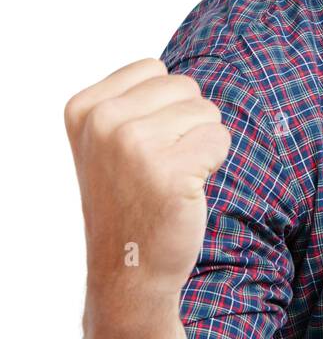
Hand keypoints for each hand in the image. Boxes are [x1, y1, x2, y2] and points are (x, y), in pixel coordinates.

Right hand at [64, 58, 231, 307]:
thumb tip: (172, 72)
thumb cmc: (128, 200)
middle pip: (184, 86)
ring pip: (206, 111)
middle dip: (187, 123)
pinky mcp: (172, 171)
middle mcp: (104, 122)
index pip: (154, 68)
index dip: (163, 106)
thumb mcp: (104, 143)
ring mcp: (135, 146)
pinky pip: (220, 139)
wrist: (128, 269)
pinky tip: (187, 190)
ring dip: (201, 144)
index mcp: (85, 108)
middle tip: (161, 166)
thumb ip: (128, 102)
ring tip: (173, 177)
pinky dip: (213, 162)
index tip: (141, 147)